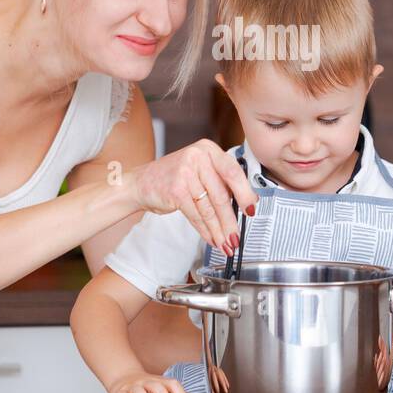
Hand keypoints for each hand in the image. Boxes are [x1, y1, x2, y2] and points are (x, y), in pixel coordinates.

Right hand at [128, 139, 257, 256]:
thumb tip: (246, 203)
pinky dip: (205, 230)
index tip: (251, 209)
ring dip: (219, 230)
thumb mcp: (199, 170)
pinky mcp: (176, 190)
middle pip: (222, 195)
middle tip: (237, 236)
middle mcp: (198, 157)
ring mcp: (185, 172)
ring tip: (225, 243)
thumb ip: (220, 181)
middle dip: (231, 220)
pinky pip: (196, 215)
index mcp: (208, 149)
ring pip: (209, 208)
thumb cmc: (173, 178)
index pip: (233, 171)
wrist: (140, 183)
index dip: (245, 193)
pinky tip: (211, 238)